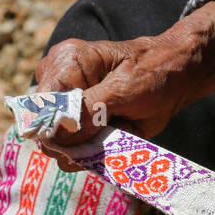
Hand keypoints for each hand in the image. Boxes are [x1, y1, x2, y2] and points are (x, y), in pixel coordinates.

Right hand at [33, 0, 214, 169]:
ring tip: (112, 132)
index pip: (42, 105)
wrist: (172, 76)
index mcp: (66, 62)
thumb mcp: (124, 91)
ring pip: (56, 144)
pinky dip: (89, 152)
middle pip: (44, 128)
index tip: (85, 143)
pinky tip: (109, 137)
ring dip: (84, 149)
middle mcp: (56, 80)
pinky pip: (69, 149)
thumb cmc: (152, 74)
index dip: (57, 131)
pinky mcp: (72, 122)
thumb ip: (89, 111)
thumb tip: (57, 133)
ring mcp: (62, 102)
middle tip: (107, 137)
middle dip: (73, 144)